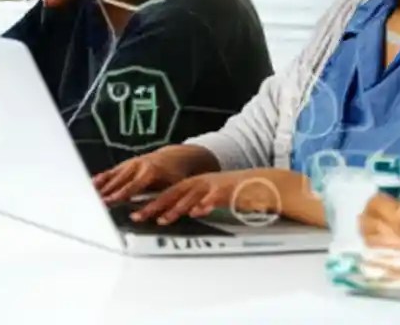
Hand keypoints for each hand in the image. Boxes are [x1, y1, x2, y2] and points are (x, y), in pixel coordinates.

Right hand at [93, 145, 210, 204]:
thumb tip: (159, 217)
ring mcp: (131, 163)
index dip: (121, 194)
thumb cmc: (175, 175)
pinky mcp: (126, 164)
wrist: (174, 157)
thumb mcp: (174, 187)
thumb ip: (164, 200)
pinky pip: (113, 171)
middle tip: (97, 200)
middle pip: (120, 180)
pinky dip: (103, 177)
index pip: (133, 186)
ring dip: (103, 185)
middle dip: (108, 191)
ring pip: (114, 175)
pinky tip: (93, 183)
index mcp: (150, 172)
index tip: (111, 200)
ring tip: (91, 193)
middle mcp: (138, 165)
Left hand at [130, 168, 296, 224]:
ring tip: (162, 218)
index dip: (152, 201)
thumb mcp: (210, 195)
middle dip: (154, 205)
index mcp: (196, 182)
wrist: (264, 183)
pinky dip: (205, 204)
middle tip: (138, 216)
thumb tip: (176, 212)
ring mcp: (215, 186)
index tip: (135, 211)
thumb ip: (194, 202)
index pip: (168, 192)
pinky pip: (215, 198)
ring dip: (176, 208)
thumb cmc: (236, 192)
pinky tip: (197, 212)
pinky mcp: (230, 191)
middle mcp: (202, 182)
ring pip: (191, 196)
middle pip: (173, 193)